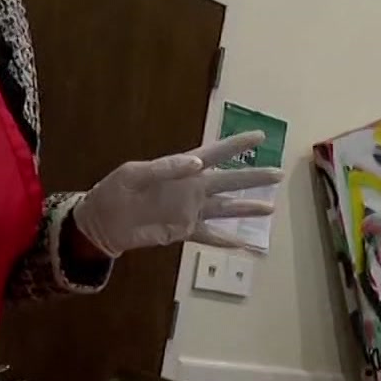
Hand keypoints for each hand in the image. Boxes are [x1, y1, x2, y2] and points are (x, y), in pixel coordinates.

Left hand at [71, 132, 281, 256]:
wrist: (101, 222)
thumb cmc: (115, 191)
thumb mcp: (134, 173)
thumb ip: (166, 167)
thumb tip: (197, 163)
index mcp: (181, 169)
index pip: (215, 153)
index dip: (237, 145)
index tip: (260, 135)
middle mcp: (191, 188)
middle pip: (228, 182)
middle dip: (253, 178)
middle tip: (278, 173)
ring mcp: (189, 211)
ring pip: (224, 209)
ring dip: (246, 209)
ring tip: (270, 209)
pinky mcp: (182, 232)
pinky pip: (207, 236)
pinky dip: (224, 241)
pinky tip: (243, 244)